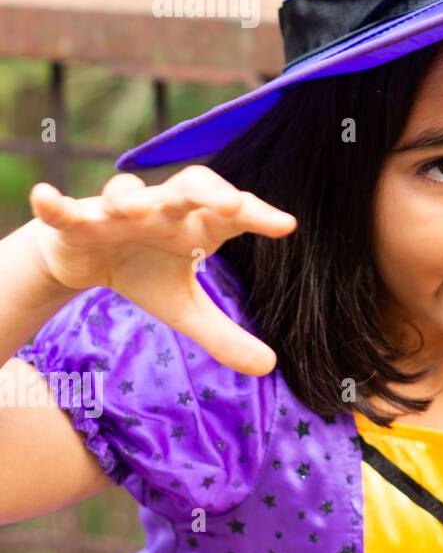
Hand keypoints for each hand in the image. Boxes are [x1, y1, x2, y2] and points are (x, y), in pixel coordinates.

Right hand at [26, 166, 296, 375]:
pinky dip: (54, 204)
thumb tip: (269, 366)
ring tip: (135, 209)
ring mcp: (118, 212)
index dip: (259, 215)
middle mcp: (163, 209)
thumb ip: (224, 334)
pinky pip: (64, 210)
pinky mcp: (76, 222)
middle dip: (209, 191)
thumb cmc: (146, 272)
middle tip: (231, 204)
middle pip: (190, 185)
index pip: (233, 213)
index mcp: (196, 225)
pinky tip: (45, 196)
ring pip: (125, 192)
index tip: (287, 226)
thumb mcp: (184, 308)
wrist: (86, 259)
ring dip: (129, 196)